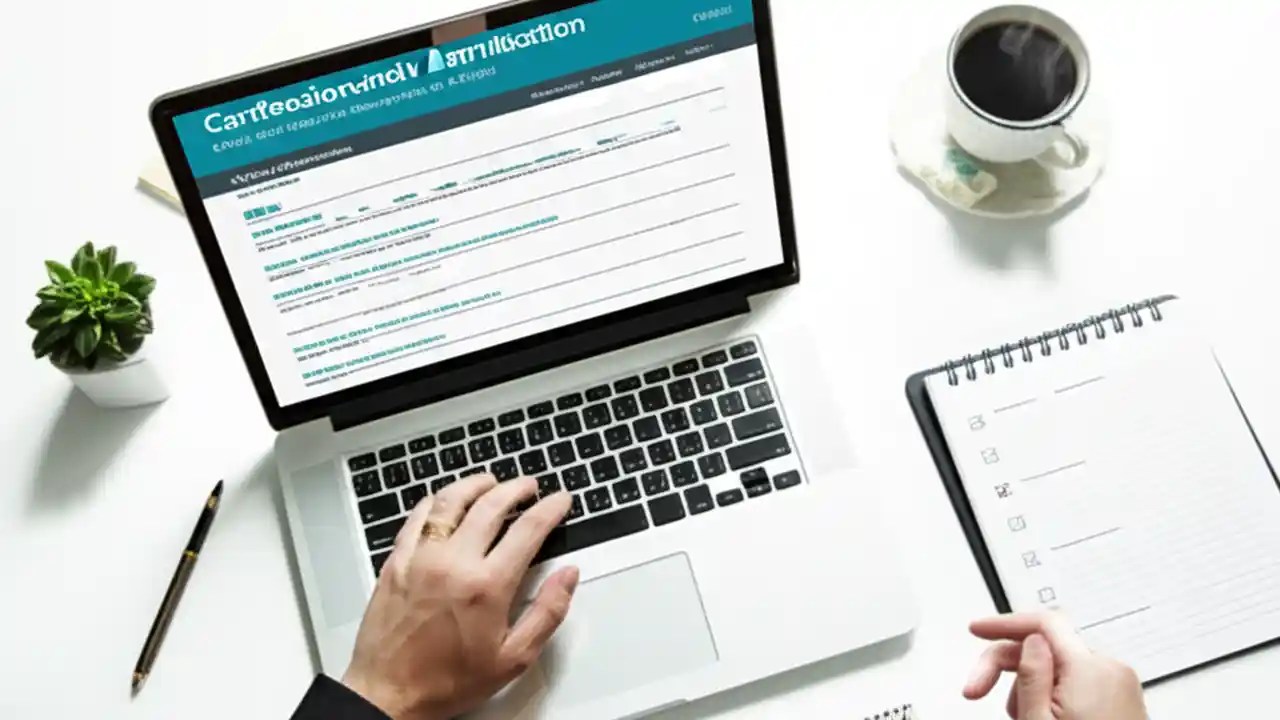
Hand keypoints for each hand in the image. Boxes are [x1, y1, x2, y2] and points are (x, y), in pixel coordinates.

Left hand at [342, 474, 578, 719]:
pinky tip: (446, 500)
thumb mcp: (513, 658)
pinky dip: (437, 501)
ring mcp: (421, 558)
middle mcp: (454, 563)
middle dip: (517, 489)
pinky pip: (417, 518)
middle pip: (491, 505)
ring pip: (452, 502)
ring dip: (476, 485)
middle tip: (530, 486)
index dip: (550, 508)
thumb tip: (568, 576)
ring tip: (491, 481)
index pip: (528, 530)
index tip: (561, 500)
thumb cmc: (447, 681)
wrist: (389, 694)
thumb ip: (547, 612)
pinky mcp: (396, 562)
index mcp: (487, 586)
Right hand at [963, 612, 1146, 719]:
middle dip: (1008, 668)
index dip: (1004, 624)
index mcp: (1091, 670)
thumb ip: (1032, 676)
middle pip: (1047, 648)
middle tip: (977, 690)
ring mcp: (1120, 685)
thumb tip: (1029, 641)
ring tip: (1024, 719)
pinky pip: (1078, 682)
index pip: (1043, 625)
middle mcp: (1111, 670)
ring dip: (1031, 687)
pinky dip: (1054, 695)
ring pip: (1060, 668)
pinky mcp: (1122, 699)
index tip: (978, 629)